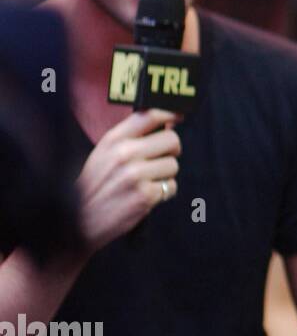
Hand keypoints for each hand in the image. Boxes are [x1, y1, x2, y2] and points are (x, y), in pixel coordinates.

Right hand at [76, 109, 180, 251]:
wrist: (79, 221)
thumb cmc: (96, 185)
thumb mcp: (104, 153)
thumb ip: (130, 138)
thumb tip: (166, 125)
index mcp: (113, 139)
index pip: (150, 115)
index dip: (170, 113)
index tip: (179, 116)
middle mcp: (125, 153)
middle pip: (172, 140)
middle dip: (171, 151)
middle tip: (159, 160)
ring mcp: (136, 175)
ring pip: (173, 165)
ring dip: (165, 175)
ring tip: (145, 182)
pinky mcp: (145, 195)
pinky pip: (172, 187)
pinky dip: (164, 192)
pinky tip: (145, 196)